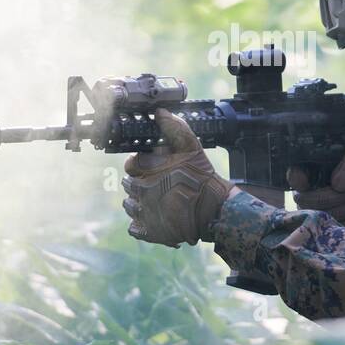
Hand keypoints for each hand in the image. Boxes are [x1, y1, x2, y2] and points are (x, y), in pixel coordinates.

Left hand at [122, 108, 232, 247]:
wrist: (216, 211)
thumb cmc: (203, 178)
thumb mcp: (192, 147)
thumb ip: (175, 128)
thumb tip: (159, 113)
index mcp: (148, 169)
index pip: (130, 164)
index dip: (140, 165)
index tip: (151, 168)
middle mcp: (142, 190)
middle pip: (128, 184)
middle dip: (140, 183)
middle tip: (158, 184)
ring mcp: (145, 212)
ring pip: (129, 205)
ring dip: (139, 202)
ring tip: (158, 201)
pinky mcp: (150, 231)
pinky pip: (134, 227)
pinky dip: (142, 223)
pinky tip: (156, 217)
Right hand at [285, 147, 344, 228]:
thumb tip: (337, 185)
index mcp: (308, 173)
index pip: (294, 176)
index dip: (299, 180)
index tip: (315, 183)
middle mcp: (303, 194)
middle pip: (306, 201)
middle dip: (333, 197)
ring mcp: (310, 214)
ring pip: (319, 217)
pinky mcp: (322, 232)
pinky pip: (329, 232)